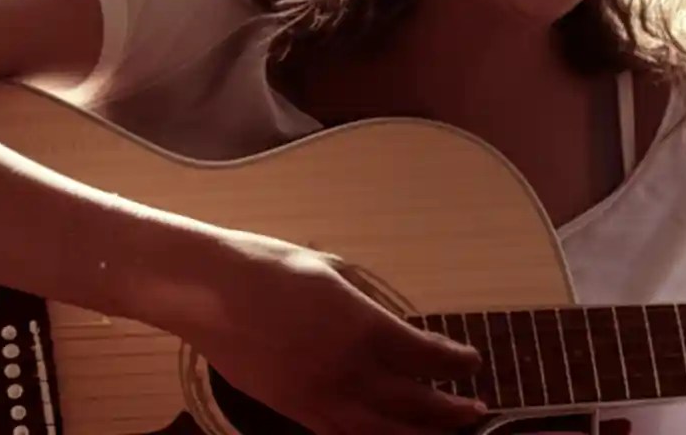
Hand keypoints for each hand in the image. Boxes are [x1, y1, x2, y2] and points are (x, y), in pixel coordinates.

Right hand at [168, 231, 485, 433]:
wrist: (208, 291)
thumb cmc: (273, 268)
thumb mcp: (337, 276)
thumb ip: (371, 309)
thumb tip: (397, 329)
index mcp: (364, 327)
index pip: (426, 357)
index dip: (455, 363)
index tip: (472, 363)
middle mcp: (347, 369)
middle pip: (413, 403)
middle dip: (450, 412)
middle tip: (476, 413)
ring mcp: (318, 395)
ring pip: (381, 431)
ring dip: (418, 433)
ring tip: (445, 433)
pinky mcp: (292, 409)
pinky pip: (341, 434)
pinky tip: (387, 434)